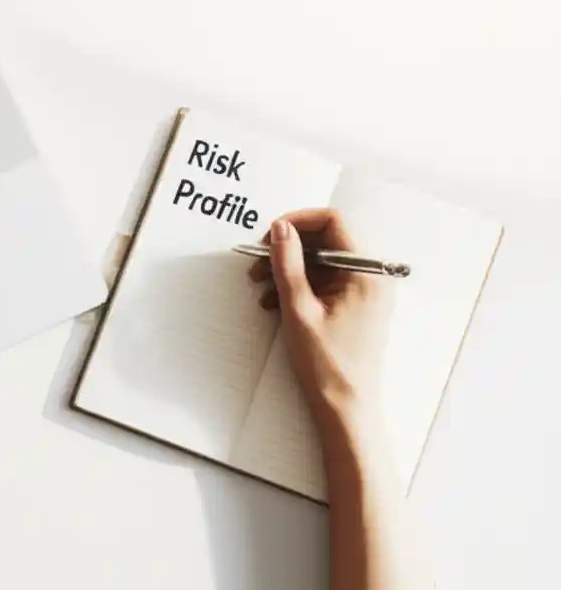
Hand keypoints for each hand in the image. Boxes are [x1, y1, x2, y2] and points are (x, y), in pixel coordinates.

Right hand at [249, 209, 394, 428]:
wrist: (346, 406)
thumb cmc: (327, 364)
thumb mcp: (298, 309)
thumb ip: (287, 264)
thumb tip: (280, 228)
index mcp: (366, 271)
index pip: (332, 221)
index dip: (297, 221)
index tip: (269, 235)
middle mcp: (371, 275)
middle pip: (324, 241)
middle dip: (287, 249)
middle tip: (256, 265)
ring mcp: (364, 290)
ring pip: (320, 262)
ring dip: (287, 270)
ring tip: (260, 288)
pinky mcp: (354, 304)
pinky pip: (323, 282)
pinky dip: (297, 286)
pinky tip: (274, 302)